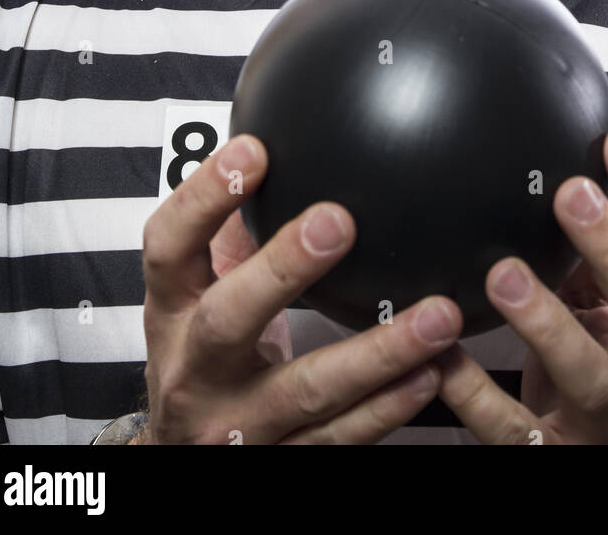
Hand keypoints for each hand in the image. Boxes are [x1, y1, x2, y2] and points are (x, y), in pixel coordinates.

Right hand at [139, 134, 463, 443]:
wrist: (182, 459)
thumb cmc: (200, 355)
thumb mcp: (197, 295)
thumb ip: (233, 233)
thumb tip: (280, 146)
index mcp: (171, 310)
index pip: (169, 246)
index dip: (205, 197)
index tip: (254, 148)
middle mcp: (194, 369)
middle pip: (227, 318)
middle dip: (282, 269)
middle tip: (338, 220)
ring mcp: (238, 424)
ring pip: (308, 389)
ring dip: (378, 351)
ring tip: (438, 314)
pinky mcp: (281, 461)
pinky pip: (340, 437)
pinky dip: (388, 407)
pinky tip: (432, 373)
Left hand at [435, 127, 607, 443]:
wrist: (600, 476)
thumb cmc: (602, 379)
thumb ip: (596, 266)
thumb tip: (566, 181)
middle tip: (568, 192)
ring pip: (592, 380)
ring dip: (547, 322)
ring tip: (502, 272)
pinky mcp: (560, 462)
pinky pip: (517, 433)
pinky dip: (476, 395)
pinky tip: (442, 356)